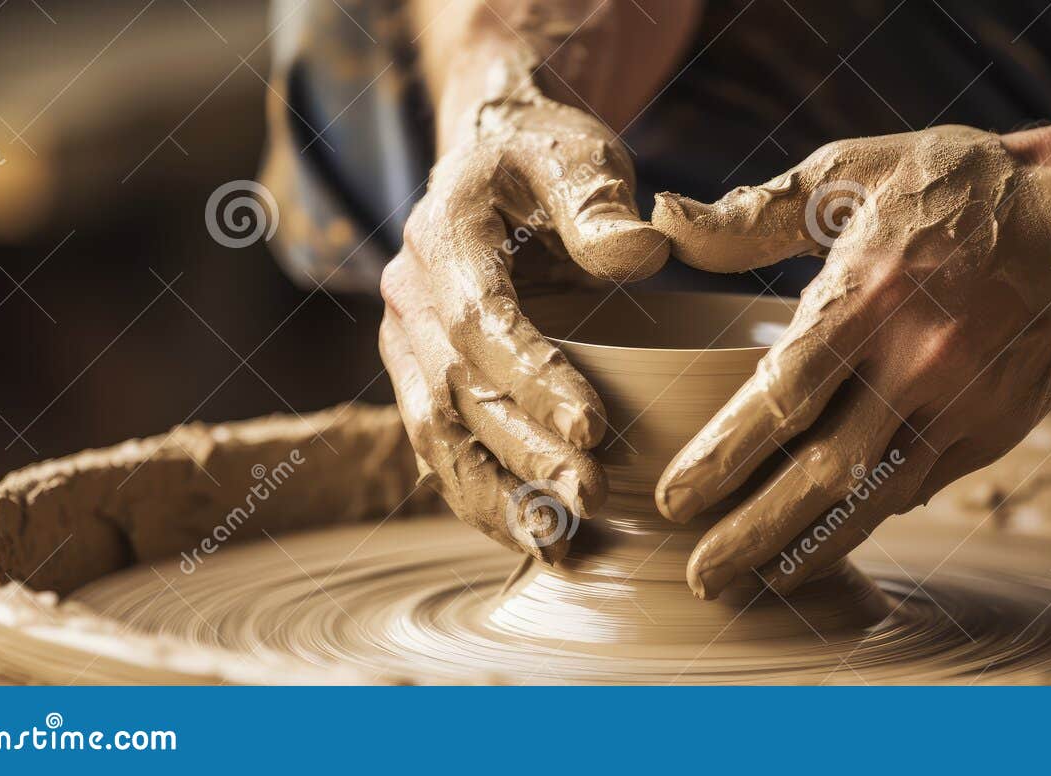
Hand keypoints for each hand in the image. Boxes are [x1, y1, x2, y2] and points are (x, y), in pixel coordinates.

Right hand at [380, 91, 668, 562]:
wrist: (494, 158)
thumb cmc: (546, 157)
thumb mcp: (579, 155)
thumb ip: (601, 203)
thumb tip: (644, 253)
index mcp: (443, 235)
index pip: (480, 320)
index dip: (532, 377)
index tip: (593, 427)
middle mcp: (408, 294)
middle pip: (457, 390)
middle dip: (523, 451)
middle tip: (589, 495)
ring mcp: (406, 342)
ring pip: (437, 434)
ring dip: (494, 495)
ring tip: (557, 543)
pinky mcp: (422, 377)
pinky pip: (442, 448)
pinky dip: (483, 497)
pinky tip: (536, 538)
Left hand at [651, 125, 1050, 597]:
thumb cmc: (956, 185)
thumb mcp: (852, 174)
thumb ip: (756, 215)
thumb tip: (665, 225)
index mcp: (872, 294)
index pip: (782, 397)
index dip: (722, 458)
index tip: (673, 499)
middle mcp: (919, 361)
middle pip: (822, 472)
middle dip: (753, 533)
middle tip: (703, 577)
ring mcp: (965, 404)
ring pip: (875, 499)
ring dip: (811, 549)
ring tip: (758, 583)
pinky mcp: (997, 429)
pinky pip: (921, 487)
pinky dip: (870, 517)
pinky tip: (828, 536)